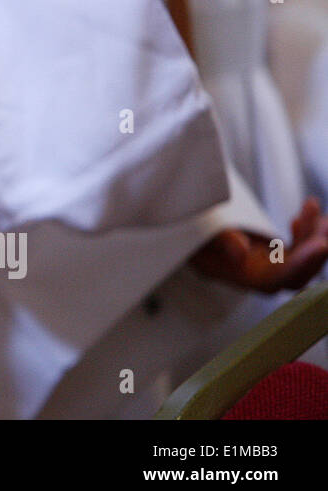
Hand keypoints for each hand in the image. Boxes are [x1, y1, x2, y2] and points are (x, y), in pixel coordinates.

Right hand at [190, 200, 327, 293]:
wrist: (177, 220)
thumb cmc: (183, 224)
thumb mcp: (195, 227)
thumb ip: (218, 239)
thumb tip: (240, 252)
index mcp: (232, 274)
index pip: (272, 280)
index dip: (299, 266)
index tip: (319, 245)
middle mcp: (251, 274)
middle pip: (293, 275)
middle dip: (314, 252)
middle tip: (325, 227)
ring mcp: (262, 263)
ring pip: (298, 260)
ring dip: (314, 237)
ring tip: (314, 211)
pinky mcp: (268, 252)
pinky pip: (295, 248)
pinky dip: (305, 232)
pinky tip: (306, 213)